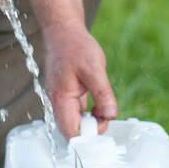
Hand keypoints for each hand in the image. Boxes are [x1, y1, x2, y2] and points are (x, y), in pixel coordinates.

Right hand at [41, 20, 117, 140]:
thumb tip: (111, 115)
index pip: (70, 131)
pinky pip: (76, 111)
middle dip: (91, 128)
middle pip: (71, 129)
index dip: (87, 136)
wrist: (63, 31)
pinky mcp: (66, 94)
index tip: (103, 125)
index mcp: (61, 98)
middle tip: (107, 114)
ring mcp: (61, 98)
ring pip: (74, 121)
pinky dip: (88, 112)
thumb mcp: (95, 69)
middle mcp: (57, 101)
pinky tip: (98, 103)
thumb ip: (103, 94)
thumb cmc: (76, 46)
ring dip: (90, 121)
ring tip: (104, 108)